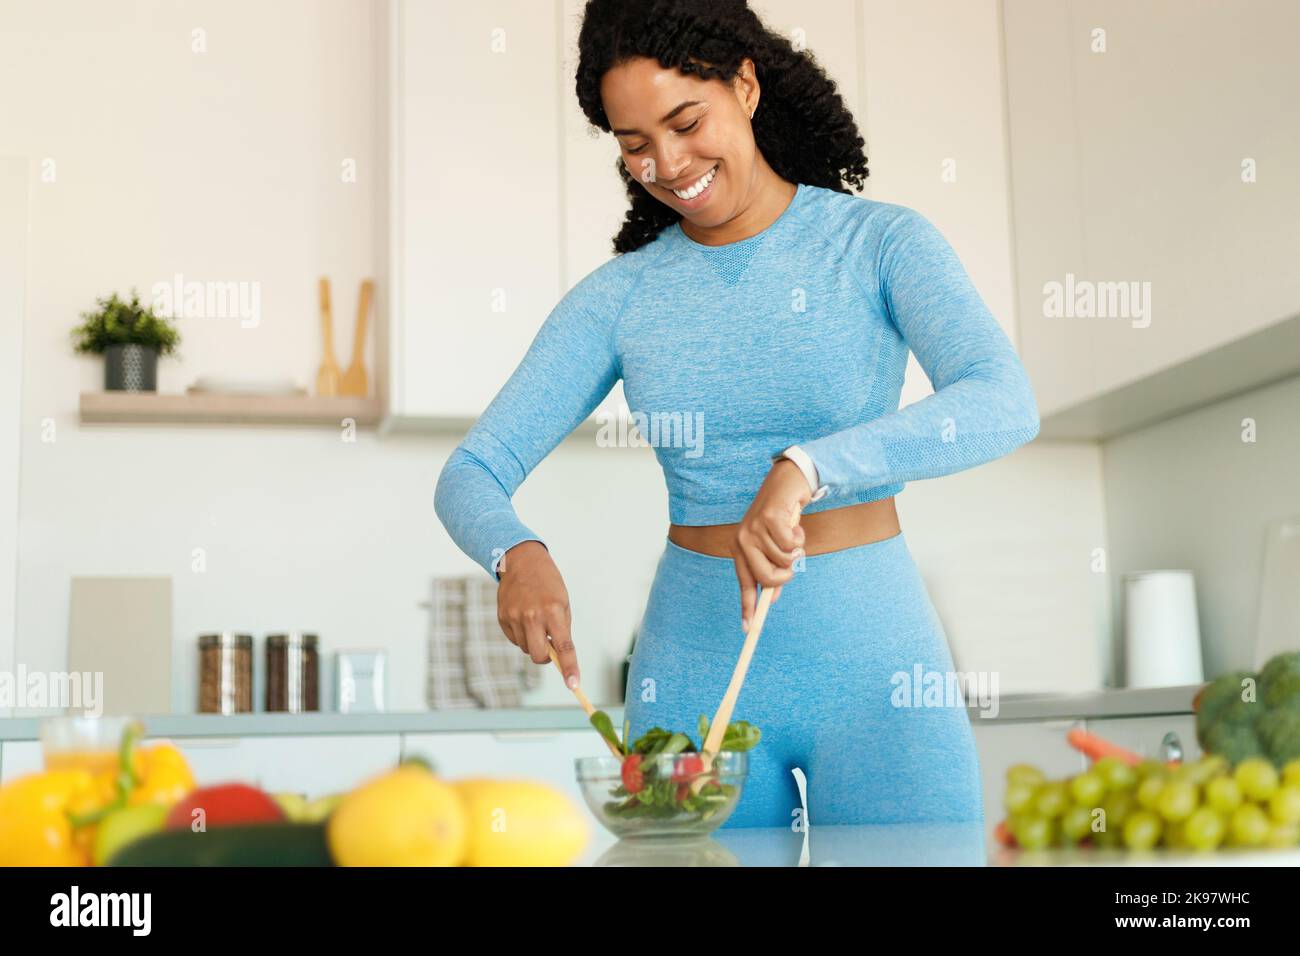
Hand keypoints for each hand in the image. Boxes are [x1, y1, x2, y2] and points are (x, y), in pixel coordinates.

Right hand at [495, 540, 578, 687]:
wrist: (522, 561)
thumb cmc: (548, 584)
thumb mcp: (563, 602)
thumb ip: (561, 629)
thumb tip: (558, 656)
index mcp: (553, 610)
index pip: (564, 647)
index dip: (569, 667)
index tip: (573, 684)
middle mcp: (532, 616)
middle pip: (539, 656)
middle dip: (546, 658)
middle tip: (550, 647)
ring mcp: (515, 617)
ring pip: (526, 649)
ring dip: (533, 643)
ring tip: (536, 621)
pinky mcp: (502, 618)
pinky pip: (515, 639)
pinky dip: (522, 635)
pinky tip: (524, 617)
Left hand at [732, 459, 810, 632]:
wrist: (786, 483)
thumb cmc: (781, 517)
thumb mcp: (775, 545)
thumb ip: (773, 569)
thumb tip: (772, 597)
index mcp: (741, 549)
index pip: (745, 584)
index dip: (747, 607)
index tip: (748, 629)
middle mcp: (743, 541)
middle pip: (767, 578)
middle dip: (786, 576)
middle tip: (793, 562)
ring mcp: (754, 529)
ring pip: (784, 561)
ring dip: (796, 549)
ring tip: (791, 533)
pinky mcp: (769, 519)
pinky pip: (791, 545)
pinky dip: (799, 537)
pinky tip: (794, 524)